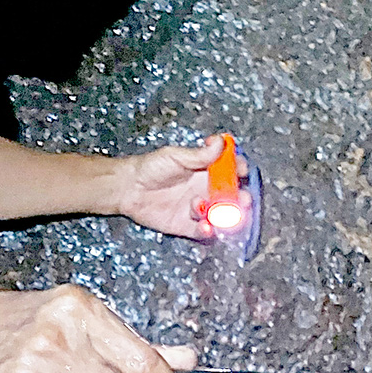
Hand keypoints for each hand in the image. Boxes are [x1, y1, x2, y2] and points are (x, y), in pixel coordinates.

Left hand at [110, 134, 250, 240]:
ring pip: (221, 216)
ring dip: (224, 216)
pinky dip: (208, 231)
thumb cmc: (151, 167)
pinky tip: (204, 226)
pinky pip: (204, 231)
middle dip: (241, 199)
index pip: (231, 170)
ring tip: (215, 212)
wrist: (128, 188)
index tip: (243, 170)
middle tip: (243, 200)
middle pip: (232, 196)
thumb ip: (199, 155)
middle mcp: (205, 190)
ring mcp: (198, 209)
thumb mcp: (175, 157)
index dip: (240, 170)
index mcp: (206, 170)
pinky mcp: (187, 226)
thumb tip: (221, 141)